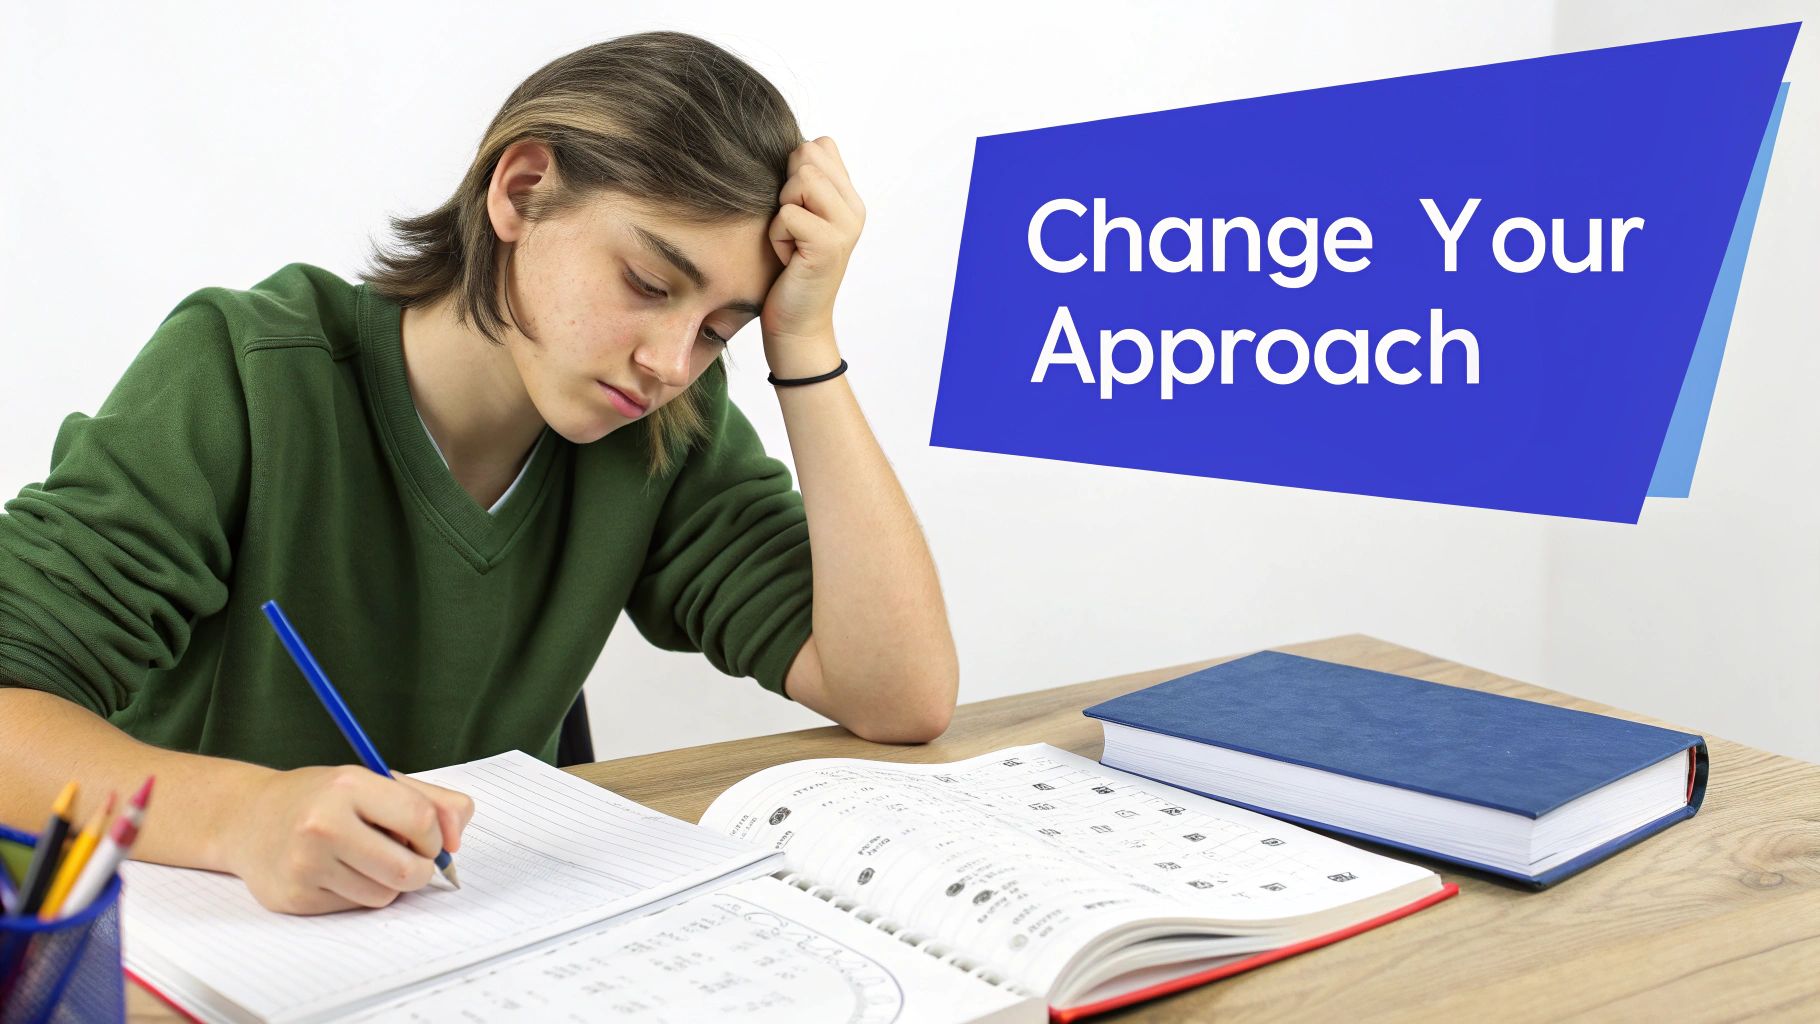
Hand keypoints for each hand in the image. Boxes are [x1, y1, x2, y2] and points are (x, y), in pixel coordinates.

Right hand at [222, 765, 474, 914]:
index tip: (427, 837)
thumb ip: (434, 802)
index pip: (420, 819)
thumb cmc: (324, 798)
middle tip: (410, 858)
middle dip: (421, 869)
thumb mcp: (377, 782)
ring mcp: (305, 864)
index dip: (434, 836)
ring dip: (388, 883)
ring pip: (384, 895)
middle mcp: (323, 824)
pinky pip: (354, 908)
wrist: (248, 819)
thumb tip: (456, 841)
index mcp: (348, 785)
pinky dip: (358, 893)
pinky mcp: (295, 898)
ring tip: (365, 859)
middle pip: (408, 869)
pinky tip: (336, 871)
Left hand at [762, 136, 865, 375]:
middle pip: (807, 155)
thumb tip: (795, 145)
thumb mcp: (799, 218)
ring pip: (800, 179)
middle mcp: (854, 208)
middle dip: (786, 188)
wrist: (797, 324)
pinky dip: (777, 236)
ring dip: (781, 212)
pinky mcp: (829, 243)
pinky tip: (789, 258)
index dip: (794, 170)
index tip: (797, 210)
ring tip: (791, 242)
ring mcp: (845, 225)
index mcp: (849, 198)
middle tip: (791, 228)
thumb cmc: (789, 272)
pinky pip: (787, 213)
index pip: (820, 145)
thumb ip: (804, 183)